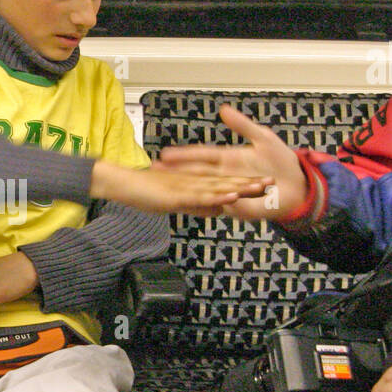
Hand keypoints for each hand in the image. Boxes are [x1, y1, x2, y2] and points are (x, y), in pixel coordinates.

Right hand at [91, 158, 271, 215]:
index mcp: (193, 181)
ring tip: (260, 186)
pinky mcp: (177, 194)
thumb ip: (196, 205)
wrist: (120, 183)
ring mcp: (186, 186)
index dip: (241, 181)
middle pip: (225, 181)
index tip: (261, 182)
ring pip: (218, 187)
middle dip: (248, 182)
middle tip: (271, 181)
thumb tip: (214, 211)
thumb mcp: (175, 202)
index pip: (222, 181)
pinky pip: (200, 196)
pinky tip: (230, 198)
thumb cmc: (141, 191)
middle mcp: (193, 181)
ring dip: (239, 186)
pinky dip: (216, 197)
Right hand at [152, 104, 306, 220]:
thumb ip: (242, 125)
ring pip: (207, 193)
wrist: (299, 183)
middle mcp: (225, 178)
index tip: (164, 155)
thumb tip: (223, 110)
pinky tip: (203, 200)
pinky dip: (218, 203)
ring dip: (189, 191)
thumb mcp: (262, 138)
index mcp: (226, 160)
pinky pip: (229, 207)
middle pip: (196, 176)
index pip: (199, 157)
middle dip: (176, 175)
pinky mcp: (244, 207)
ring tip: (171, 191)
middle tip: (155, 173)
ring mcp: (233, 193)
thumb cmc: (281, 161)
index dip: (182, 156)